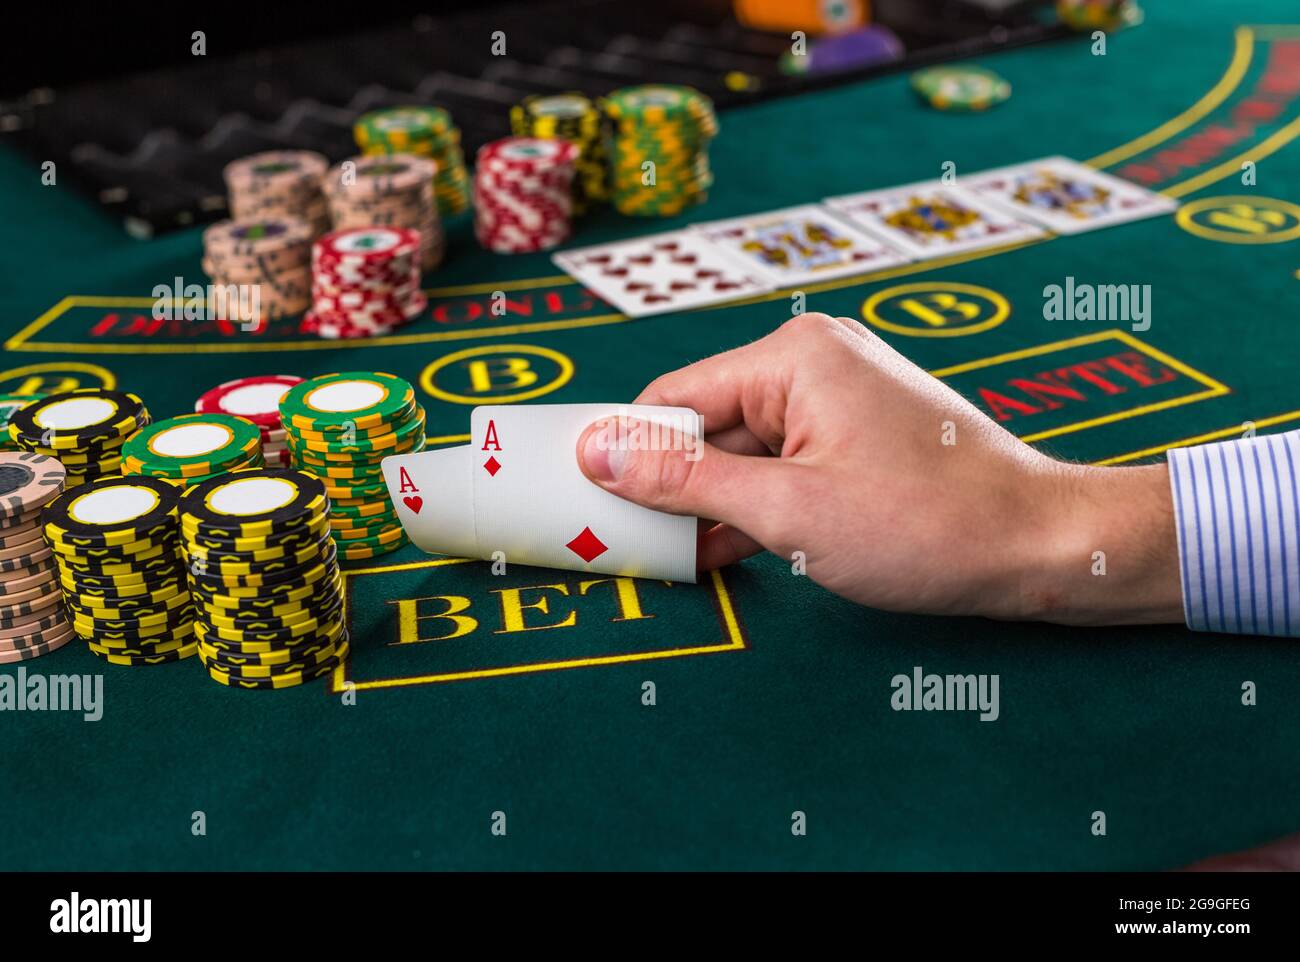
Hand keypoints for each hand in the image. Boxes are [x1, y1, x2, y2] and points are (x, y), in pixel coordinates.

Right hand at [577, 313, 1182, 625]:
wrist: (1041, 546)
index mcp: (793, 358)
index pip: (675, 399)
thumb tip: (601, 452)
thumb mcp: (786, 511)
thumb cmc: (926, 524)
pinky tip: (727, 551)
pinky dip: (757, 504)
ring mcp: (841, 397)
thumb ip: (685, 481)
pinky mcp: (859, 434)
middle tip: (631, 546)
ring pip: (745, 450)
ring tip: (676, 559)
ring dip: (714, 504)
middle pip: (707, 423)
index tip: (592, 505)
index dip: (629, 455)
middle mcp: (814, 361)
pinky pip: (784, 462)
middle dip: (673, 486)